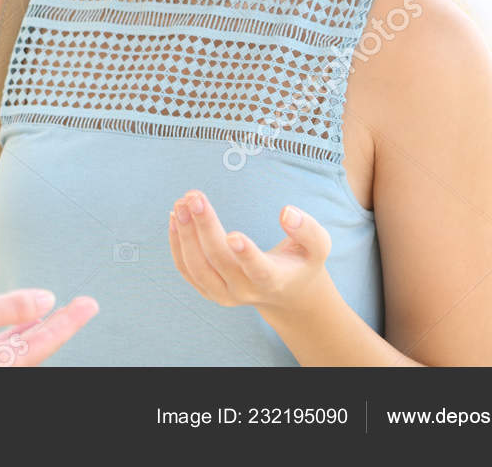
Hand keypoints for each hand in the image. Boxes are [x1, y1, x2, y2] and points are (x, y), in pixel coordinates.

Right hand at [0, 290, 99, 366]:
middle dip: (61, 326)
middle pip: (39, 350)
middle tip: (86, 305)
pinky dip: (19, 337)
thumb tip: (47, 300)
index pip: (45, 341)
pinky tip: (23, 326)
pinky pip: (5, 353)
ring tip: (62, 313)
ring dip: (42, 332)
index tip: (91, 303)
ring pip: (22, 353)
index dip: (69, 321)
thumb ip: (5, 309)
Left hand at [167, 189, 336, 321]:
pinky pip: (186, 269)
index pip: (259, 270)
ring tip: (180, 203)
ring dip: (185, 235)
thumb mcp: (317, 248)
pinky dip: (177, 244)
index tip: (233, 234)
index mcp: (273, 280)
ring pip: (197, 268)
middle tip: (194, 196)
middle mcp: (245, 290)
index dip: (246, 255)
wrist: (286, 294)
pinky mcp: (207, 289)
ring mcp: (223, 293)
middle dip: (205, 227)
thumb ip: (308, 230)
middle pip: (219, 261)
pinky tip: (175, 216)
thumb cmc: (301, 263)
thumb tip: (287, 212)